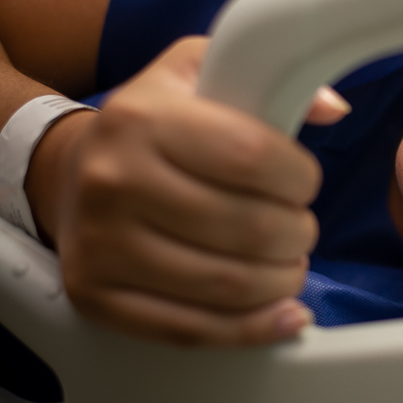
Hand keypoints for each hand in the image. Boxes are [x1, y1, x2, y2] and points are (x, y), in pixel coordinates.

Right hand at [33, 36, 349, 345]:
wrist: (71, 172)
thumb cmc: (152, 125)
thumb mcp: (199, 72)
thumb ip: (265, 76)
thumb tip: (331, 109)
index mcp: (144, 118)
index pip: (253, 157)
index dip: (300, 178)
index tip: (304, 183)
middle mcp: (114, 181)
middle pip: (250, 229)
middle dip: (298, 234)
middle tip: (299, 229)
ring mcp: (101, 246)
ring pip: (229, 285)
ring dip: (283, 280)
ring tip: (289, 263)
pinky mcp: (96, 297)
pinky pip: (193, 329)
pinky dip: (253, 329)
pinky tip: (284, 314)